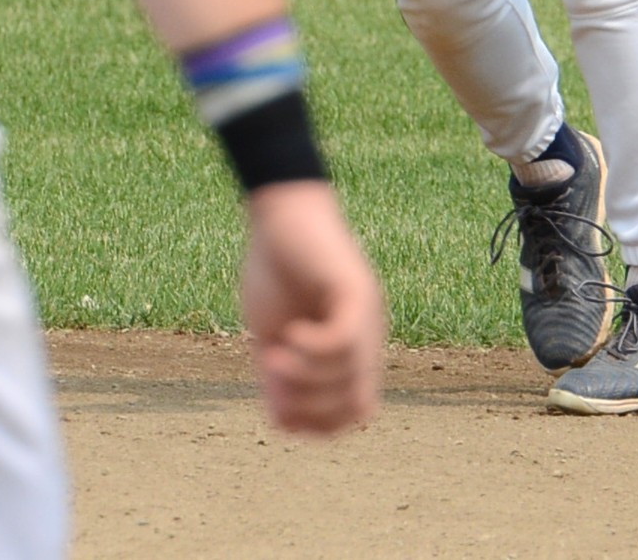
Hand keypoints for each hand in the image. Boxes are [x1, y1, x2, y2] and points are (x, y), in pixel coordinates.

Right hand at [240, 180, 385, 434]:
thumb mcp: (271, 333)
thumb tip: (283, 424)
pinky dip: (314, 351)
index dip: (314, 422)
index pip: (351, 415)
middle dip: (310, 408)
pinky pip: (344, 342)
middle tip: (273, 379)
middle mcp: (367, 339)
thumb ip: (279, 377)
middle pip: (356, 408)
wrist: (279, 211)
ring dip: (306, 379)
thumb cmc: (274, 267)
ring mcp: (365, 316)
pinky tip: (290, 336)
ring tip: (274, 356)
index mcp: (349, 352)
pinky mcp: (355, 292)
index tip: (277, 403)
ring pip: (350, 378)